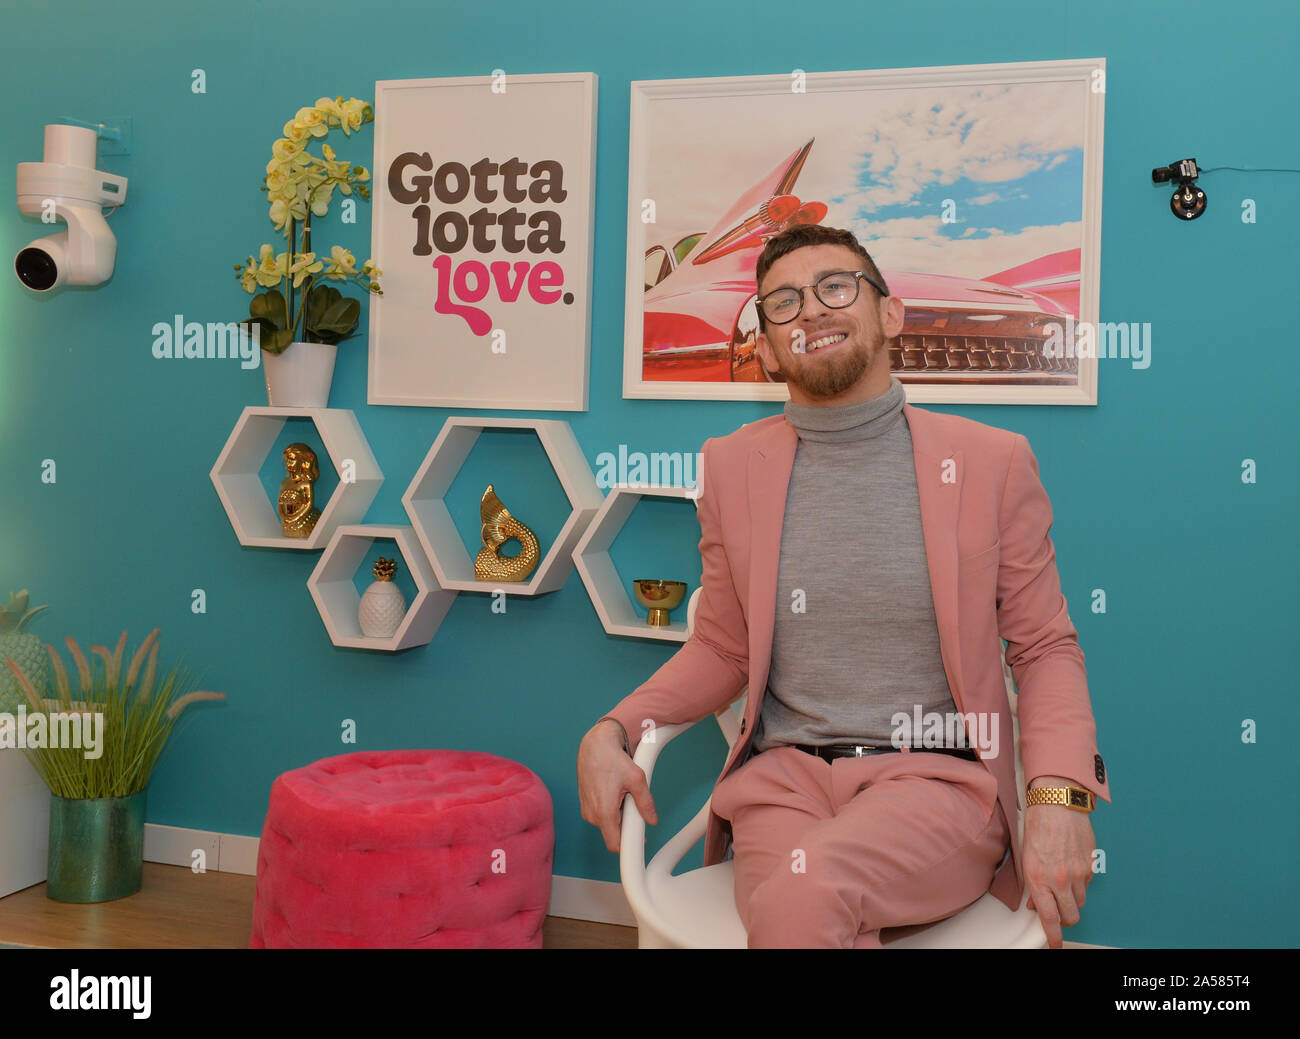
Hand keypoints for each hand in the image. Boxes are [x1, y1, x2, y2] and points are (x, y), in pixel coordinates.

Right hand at [577, 719, 657, 852]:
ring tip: (623, 794)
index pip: (614, 845)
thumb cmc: (612, 759)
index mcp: (604, 811)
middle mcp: (592, 814)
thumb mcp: (636, 779)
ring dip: (618, 816)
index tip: (639, 842)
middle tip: (634, 806)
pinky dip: (610, 809)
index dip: (628, 846)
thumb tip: (652, 820)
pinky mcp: (585, 804)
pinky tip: (614, 792)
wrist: (594, 745)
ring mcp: (586, 809)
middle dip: (625, 825)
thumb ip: (646, 803)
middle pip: (612, 834)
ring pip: (607, 824)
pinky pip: (600, 815)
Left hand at [1023, 777, 1095, 948]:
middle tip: (1059, 912)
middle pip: (1070, 916)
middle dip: (1065, 919)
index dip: (1053, 936)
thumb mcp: (1026, 858)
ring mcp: (1078, 874)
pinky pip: (1087, 884)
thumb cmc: (1037, 827)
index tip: (1056, 944)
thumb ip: (1032, 885)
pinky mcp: (1091, 865)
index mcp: (1039, 879)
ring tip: (1062, 882)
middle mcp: (1060, 880)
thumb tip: (1036, 905)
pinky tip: (1071, 866)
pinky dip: (1080, 883)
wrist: (1057, 803)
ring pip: (1080, 902)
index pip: (1049, 918)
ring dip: (1072, 899)